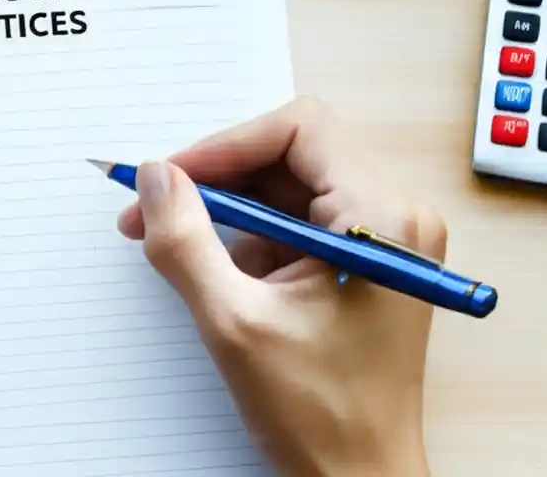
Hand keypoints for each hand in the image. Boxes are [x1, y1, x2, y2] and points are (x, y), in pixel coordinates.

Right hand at [118, 98, 444, 476]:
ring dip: (225, 210)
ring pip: (286, 188)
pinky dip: (245, 238)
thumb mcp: (234, 323)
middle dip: (217, 178)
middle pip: (290, 155)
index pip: (300, 130)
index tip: (172, 176)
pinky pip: (294, 224)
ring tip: (173, 246)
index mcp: (381, 218)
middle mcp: (392, 218)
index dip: (226, 145)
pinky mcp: (361, 264)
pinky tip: (213, 273)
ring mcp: (379, 241)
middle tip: (154, 207)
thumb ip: (186, 241)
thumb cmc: (322, 417)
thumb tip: (157, 178)